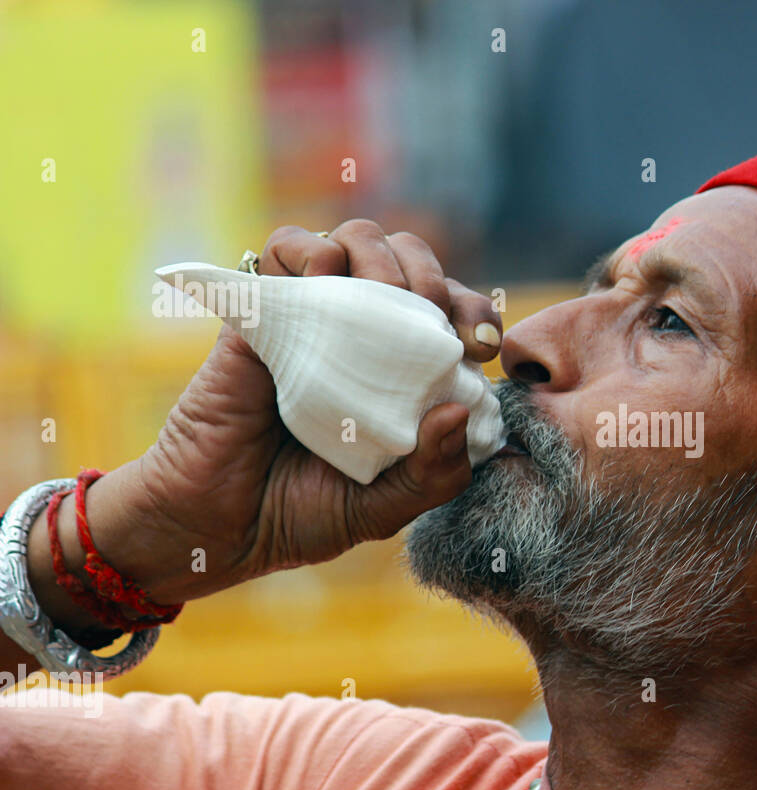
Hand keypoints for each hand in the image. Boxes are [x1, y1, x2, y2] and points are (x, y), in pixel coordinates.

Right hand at [80, 221, 502, 605]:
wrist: (219, 525)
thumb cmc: (304, 513)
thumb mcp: (387, 507)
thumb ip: (434, 473)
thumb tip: (460, 412)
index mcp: (403, 373)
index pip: (453, 316)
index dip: (474, 315)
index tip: (481, 347)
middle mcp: (364, 336)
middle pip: (412, 263)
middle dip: (437, 278)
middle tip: (438, 317)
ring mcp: (314, 320)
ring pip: (357, 242)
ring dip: (384, 256)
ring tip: (389, 294)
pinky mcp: (263, 313)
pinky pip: (287, 250)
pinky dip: (313, 249)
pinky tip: (328, 275)